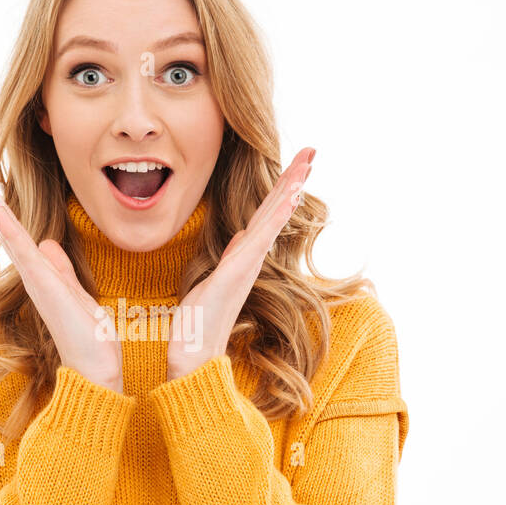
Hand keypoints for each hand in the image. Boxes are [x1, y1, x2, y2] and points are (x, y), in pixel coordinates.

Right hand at [0, 166, 124, 392]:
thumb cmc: (87, 336)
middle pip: (4, 228)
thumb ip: (61, 268)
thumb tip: (48, 244)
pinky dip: (8, 229)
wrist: (93, 368)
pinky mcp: (44, 285)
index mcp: (40, 273)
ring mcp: (36, 279)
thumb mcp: (76, 292)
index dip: (1, 208)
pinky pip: (23, 251)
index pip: (17, 233)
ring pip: (9, 234)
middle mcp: (32, 275)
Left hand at [165, 147, 316, 380]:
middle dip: (293, 179)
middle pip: (275, 210)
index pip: (265, 216)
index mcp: (243, 257)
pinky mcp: (236, 273)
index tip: (296, 165)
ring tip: (306, 164)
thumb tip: (240, 238)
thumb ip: (230, 257)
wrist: (194, 353)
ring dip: (290, 190)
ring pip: (272, 219)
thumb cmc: (200, 322)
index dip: (281, 189)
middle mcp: (250, 259)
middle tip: (311, 151)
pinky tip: (289, 198)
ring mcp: (246, 265)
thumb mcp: (211, 278)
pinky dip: (276, 217)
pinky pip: (260, 239)